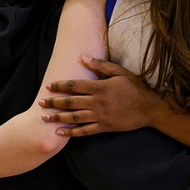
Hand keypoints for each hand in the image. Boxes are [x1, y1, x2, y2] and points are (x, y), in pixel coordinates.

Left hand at [40, 56, 161, 135]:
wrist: (149, 109)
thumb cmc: (135, 88)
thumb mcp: (120, 72)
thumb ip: (101, 65)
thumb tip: (83, 57)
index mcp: (100, 87)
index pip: (75, 85)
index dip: (60, 85)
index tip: (49, 86)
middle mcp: (97, 102)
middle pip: (71, 102)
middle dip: (54, 102)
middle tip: (40, 102)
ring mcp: (100, 116)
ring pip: (74, 117)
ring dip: (58, 117)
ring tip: (45, 117)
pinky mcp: (104, 127)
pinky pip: (84, 131)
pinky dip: (71, 132)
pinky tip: (60, 132)